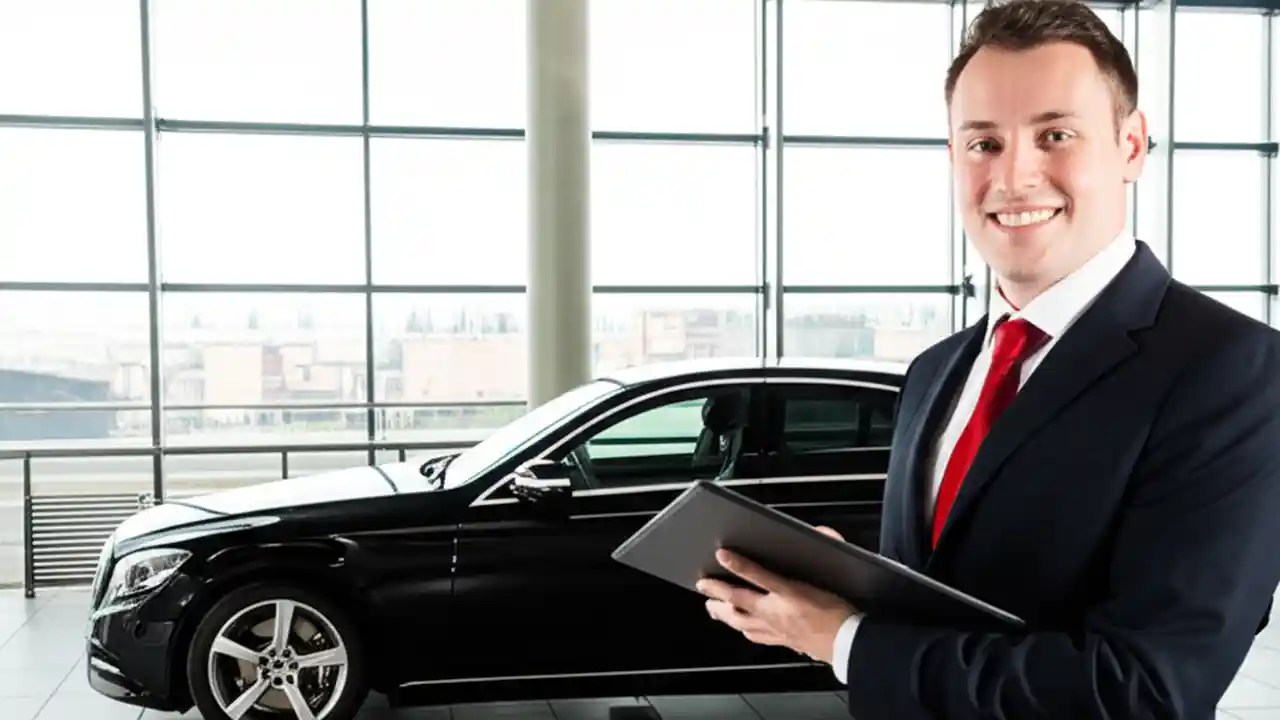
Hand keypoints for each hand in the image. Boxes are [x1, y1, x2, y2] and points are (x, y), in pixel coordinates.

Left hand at [697, 525, 854, 663]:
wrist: (851, 645)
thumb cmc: (844, 613)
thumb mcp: (836, 575)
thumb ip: (828, 549)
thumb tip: (824, 533)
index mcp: (791, 594)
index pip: (758, 575)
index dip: (738, 564)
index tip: (721, 554)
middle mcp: (778, 612)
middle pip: (739, 600)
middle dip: (717, 591)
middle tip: (702, 583)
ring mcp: (776, 628)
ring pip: (740, 620)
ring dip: (722, 612)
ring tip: (711, 606)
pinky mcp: (781, 640)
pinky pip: (755, 635)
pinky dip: (743, 629)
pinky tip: (739, 626)